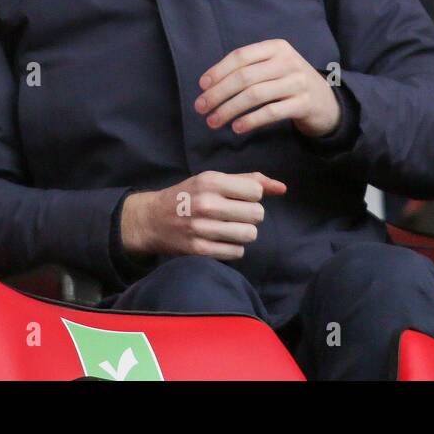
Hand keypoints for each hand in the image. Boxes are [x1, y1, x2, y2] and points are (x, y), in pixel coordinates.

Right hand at [120, 170, 286, 259]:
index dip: (253, 196)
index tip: (240, 198)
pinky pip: (236, 252)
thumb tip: (282, 188)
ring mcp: (201, 228)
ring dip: (244, 233)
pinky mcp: (198, 250)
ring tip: (231, 228)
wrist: (151, 220)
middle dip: (251, 215)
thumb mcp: (213, 180)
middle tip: (237, 215)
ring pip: (249, 235)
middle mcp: (206, 203)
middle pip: (257, 214)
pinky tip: (222, 240)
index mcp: (211, 182)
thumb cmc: (188, 196)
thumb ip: (249, 181)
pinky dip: (234, 248)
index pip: (256, 190)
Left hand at [195, 39, 340, 138]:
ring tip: (213, 121)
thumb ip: (248, 69)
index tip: (202, 87)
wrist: (326, 101)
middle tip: (201, 108)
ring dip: (229, 110)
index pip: (241, 56)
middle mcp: (289, 62)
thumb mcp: (274, 66)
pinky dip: (250, 121)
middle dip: (218, 94)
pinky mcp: (303, 104)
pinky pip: (270, 112)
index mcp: (277, 47)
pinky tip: (237, 128)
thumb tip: (208, 84)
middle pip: (245, 77)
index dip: (218, 71)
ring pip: (255, 95)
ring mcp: (298, 82)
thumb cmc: (289, 83)